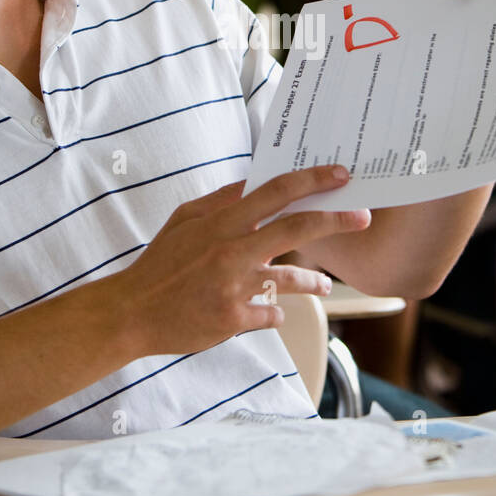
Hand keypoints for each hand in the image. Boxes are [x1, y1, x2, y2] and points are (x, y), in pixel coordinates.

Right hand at [120, 165, 369, 355]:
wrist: (133, 313)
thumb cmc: (159, 264)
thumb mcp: (184, 221)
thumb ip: (220, 202)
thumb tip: (251, 183)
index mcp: (221, 223)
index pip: (275, 192)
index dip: (312, 181)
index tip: (339, 176)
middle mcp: (232, 252)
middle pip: (297, 229)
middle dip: (336, 220)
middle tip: (362, 217)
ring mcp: (235, 288)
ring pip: (290, 281)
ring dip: (312, 283)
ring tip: (322, 286)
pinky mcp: (233, 320)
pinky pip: (270, 315)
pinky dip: (273, 313)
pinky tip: (271, 313)